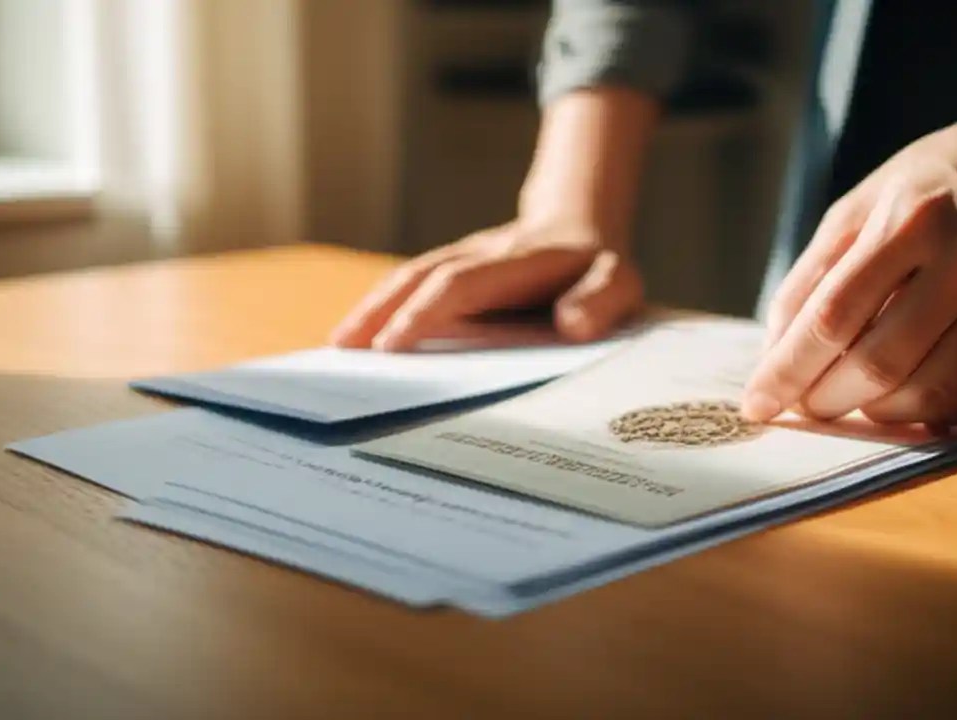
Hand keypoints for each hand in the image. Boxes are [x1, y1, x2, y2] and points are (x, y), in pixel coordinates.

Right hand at [329, 219, 644, 350]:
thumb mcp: (619, 283)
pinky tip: (357, 335)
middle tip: (343, 350)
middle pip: (419, 276)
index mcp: (518, 262)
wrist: (582, 226)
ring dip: (370, 308)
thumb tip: (571, 325)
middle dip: (380, 311)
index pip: (460, 284)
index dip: (424, 312)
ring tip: (337, 346)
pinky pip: (409, 284)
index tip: (392, 344)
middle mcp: (480, 255)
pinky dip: (379, 307)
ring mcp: (460, 258)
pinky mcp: (450, 269)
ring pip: (407, 277)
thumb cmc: (599, 269)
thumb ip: (601, 301)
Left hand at [744, 124, 956, 426]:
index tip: (756, 404)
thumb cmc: (931, 184)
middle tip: (803, 404)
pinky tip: (902, 400)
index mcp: (909, 219)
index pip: (831, 317)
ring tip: (849, 399)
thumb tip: (775, 355)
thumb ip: (811, 276)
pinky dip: (929, 414)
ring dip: (872, 413)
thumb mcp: (858, 206)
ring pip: (925, 393)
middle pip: (875, 363)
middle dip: (824, 398)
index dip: (787, 370)